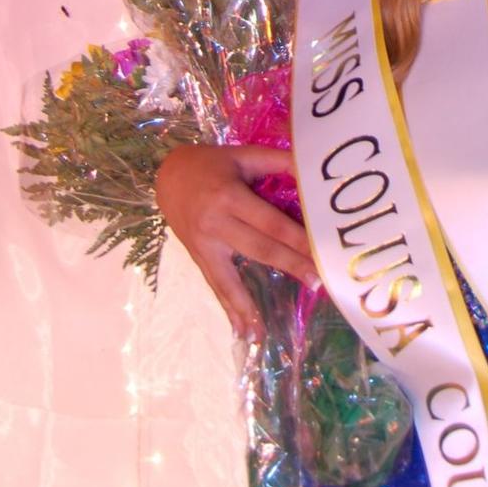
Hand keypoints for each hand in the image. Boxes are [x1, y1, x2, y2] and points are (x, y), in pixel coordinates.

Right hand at [155, 143, 317, 337]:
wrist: (167, 176)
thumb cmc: (212, 164)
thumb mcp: (243, 155)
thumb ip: (278, 161)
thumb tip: (313, 171)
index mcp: (230, 197)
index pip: (270, 223)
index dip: (296, 238)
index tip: (320, 252)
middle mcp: (216, 224)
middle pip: (260, 249)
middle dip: (290, 265)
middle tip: (318, 282)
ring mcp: (204, 245)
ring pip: (231, 278)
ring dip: (251, 305)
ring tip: (268, 329)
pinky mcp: (199, 257)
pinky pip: (216, 286)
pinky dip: (230, 309)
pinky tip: (242, 331)